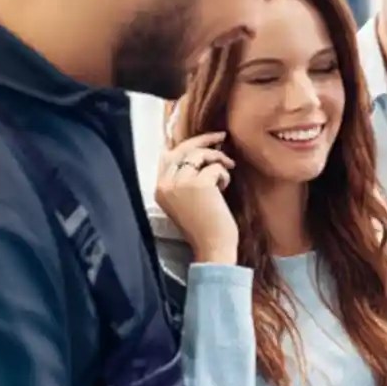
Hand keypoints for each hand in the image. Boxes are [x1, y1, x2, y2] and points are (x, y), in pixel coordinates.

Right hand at [155, 132, 238, 263]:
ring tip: (226, 174)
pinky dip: (224, 175)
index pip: (169, 156)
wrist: (212, 247)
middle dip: (205, 141)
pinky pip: (215, 168)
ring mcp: (180, 183)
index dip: (188, 144)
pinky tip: (224, 190)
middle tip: (222, 137)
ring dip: (218, 161)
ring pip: (200, 155)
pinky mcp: (198, 185)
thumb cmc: (205, 227)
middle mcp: (166, 184)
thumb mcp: (186, 201)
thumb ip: (185, 179)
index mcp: (159, 189)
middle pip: (183, 150)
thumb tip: (200, 152)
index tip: (207, 139)